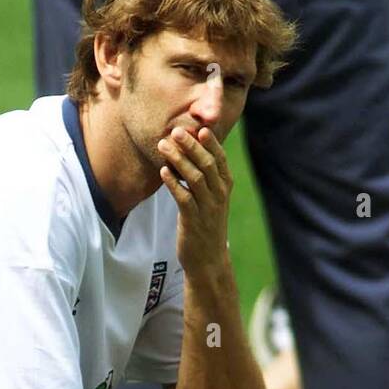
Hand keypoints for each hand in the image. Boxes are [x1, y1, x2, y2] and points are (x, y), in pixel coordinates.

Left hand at [159, 124, 232, 278]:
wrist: (207, 261)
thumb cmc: (206, 226)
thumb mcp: (210, 200)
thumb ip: (205, 178)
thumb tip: (190, 153)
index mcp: (225, 188)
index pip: (220, 160)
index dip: (211, 143)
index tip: (200, 128)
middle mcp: (219, 196)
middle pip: (207, 165)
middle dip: (192, 146)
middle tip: (176, 131)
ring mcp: (207, 209)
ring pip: (195, 178)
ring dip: (179, 160)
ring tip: (164, 146)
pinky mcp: (193, 221)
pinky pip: (183, 198)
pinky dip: (173, 183)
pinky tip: (163, 171)